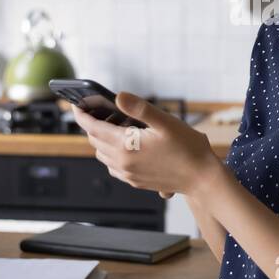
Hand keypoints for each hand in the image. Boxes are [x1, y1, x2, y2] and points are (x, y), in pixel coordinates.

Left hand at [71, 92, 219, 199]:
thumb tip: (118, 96)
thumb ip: (139, 108)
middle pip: (95, 141)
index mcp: (126, 146)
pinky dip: (110, 155)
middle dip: (91, 126)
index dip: (82, 115)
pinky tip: (123, 147)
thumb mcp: (165, 122)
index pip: (93, 128)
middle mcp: (123, 163)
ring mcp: (128, 175)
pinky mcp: (135, 182)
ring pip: (102, 155)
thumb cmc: (188, 148)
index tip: (76, 105)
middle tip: (96, 112)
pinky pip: (113, 167)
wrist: (202, 178)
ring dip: (101, 141)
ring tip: (111, 127)